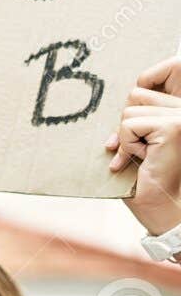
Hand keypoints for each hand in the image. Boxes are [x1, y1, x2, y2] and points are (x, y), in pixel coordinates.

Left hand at [108, 60, 180, 235]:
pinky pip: (130, 126)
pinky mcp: (173, 126)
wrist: (160, 205)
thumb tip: (120, 94)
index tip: (138, 142)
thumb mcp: (137, 140)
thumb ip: (134, 117)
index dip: (129, 117)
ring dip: (129, 139)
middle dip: (128, 128)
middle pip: (134, 96)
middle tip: (142, 152)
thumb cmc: (145, 176)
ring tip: (146, 156)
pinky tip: (145, 159)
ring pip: (130, 111)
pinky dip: (129, 146)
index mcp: (176, 108)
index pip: (140, 90)